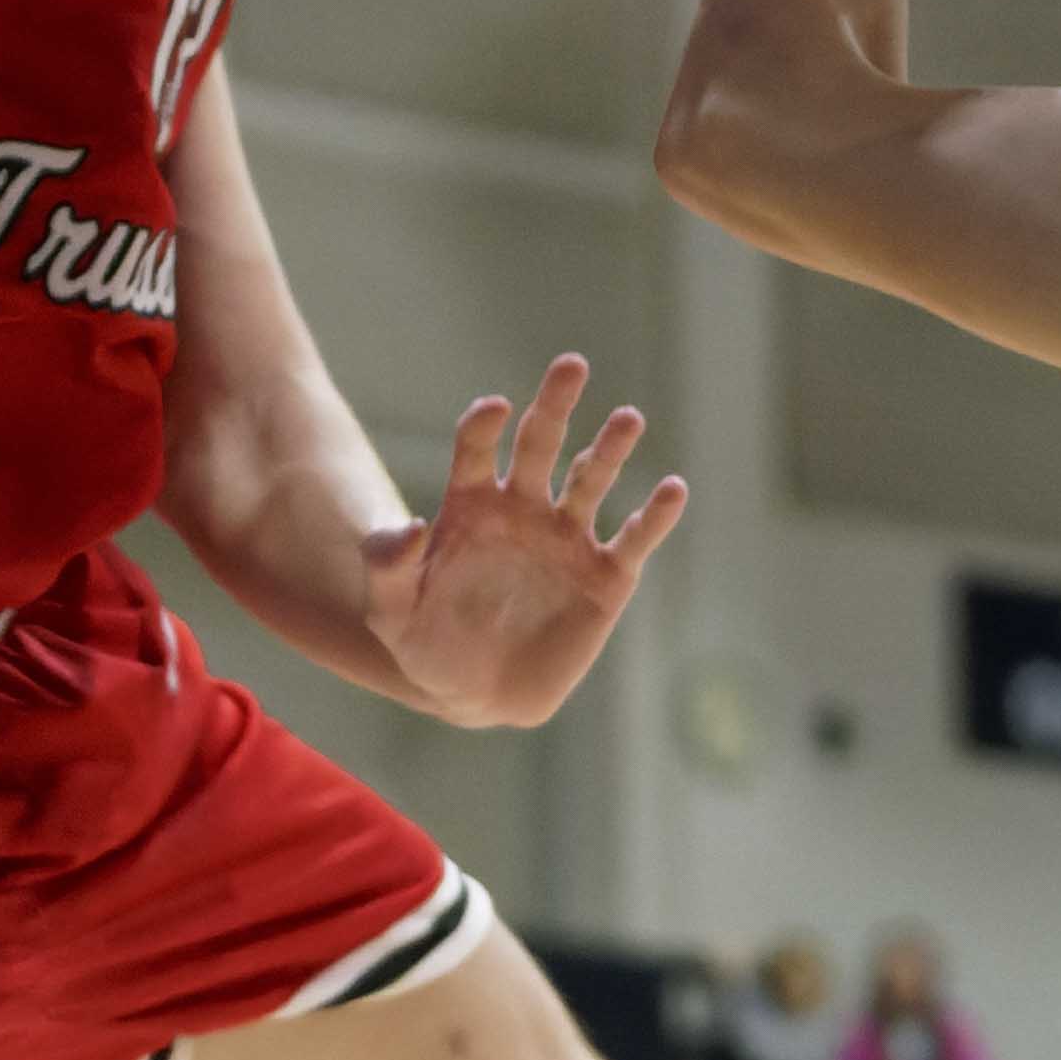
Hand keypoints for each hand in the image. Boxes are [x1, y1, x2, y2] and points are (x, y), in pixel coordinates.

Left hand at [359, 356, 688, 727]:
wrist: (476, 695)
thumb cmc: (425, 644)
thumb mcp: (392, 612)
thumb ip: (388, 568)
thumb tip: (410, 525)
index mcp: (471, 505)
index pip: (478, 450)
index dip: (484, 427)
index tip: (494, 409)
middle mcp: (524, 509)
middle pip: (542, 443)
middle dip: (555, 404)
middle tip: (571, 364)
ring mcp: (568, 539)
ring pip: (593, 479)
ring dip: (610, 448)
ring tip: (627, 418)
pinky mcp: (605, 577)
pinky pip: (635, 538)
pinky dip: (655, 515)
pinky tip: (672, 489)